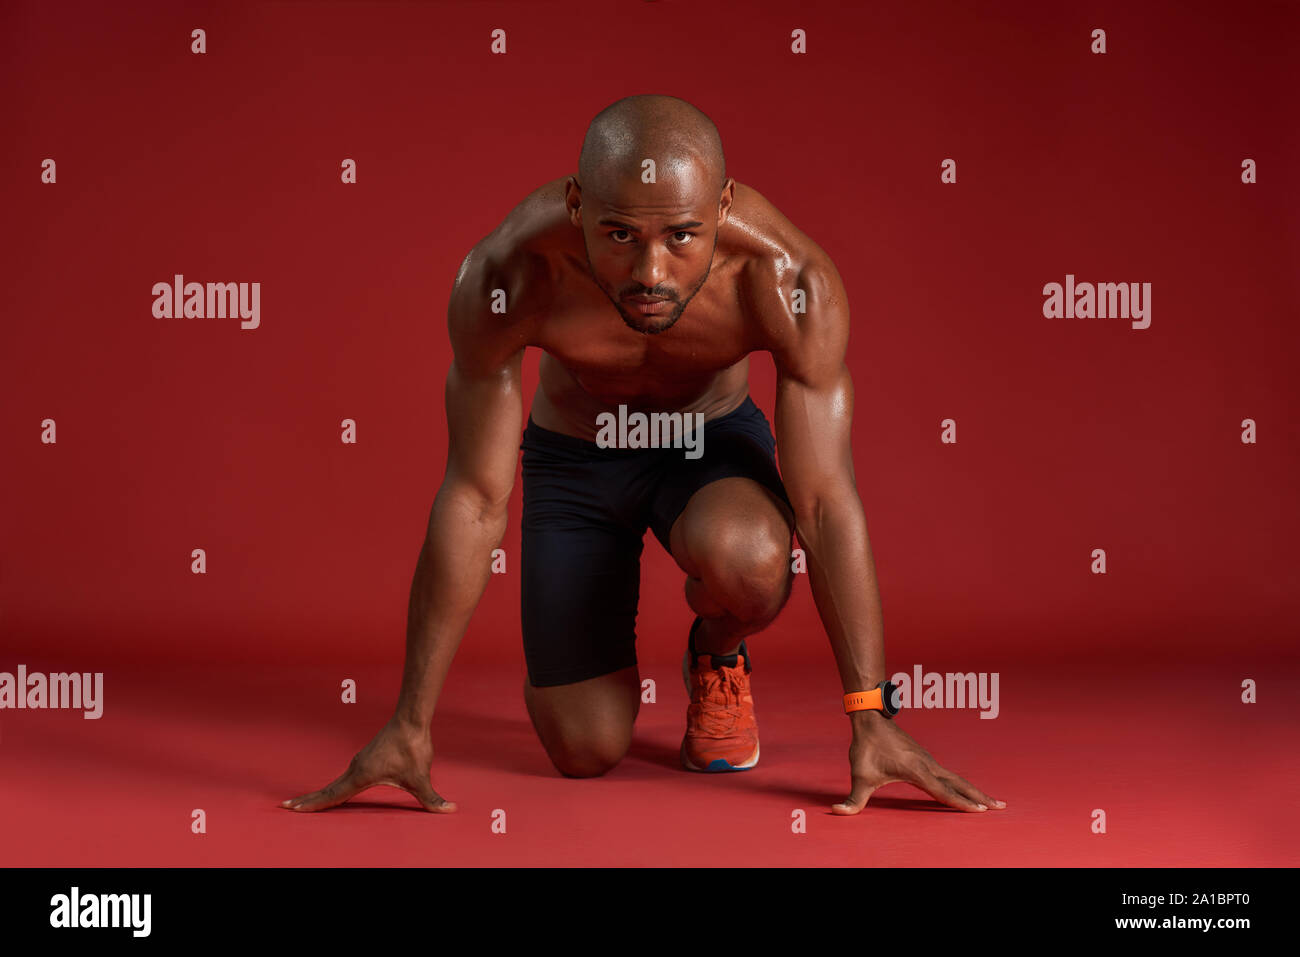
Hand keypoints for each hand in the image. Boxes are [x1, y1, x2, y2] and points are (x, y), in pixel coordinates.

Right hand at [281, 715, 456, 812]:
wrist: (411, 720)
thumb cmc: (413, 748)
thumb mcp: (421, 778)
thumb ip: (432, 798)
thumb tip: (449, 810)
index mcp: (361, 775)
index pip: (333, 795)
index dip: (313, 804)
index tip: (291, 809)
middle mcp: (356, 768)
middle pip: (328, 790)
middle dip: (308, 801)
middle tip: (286, 808)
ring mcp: (360, 762)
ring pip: (336, 783)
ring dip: (320, 794)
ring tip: (304, 804)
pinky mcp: (367, 758)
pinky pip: (346, 777)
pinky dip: (334, 786)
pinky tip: (337, 791)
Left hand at [831, 714, 1005, 814]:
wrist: (871, 717)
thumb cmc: (866, 747)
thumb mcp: (859, 775)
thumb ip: (853, 798)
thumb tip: (837, 812)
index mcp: (917, 771)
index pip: (943, 792)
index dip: (961, 803)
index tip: (981, 812)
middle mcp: (928, 765)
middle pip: (959, 783)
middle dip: (980, 796)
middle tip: (1001, 807)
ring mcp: (929, 760)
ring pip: (956, 778)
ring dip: (974, 790)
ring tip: (992, 802)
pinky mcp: (925, 759)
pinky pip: (948, 774)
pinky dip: (962, 784)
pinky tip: (966, 790)